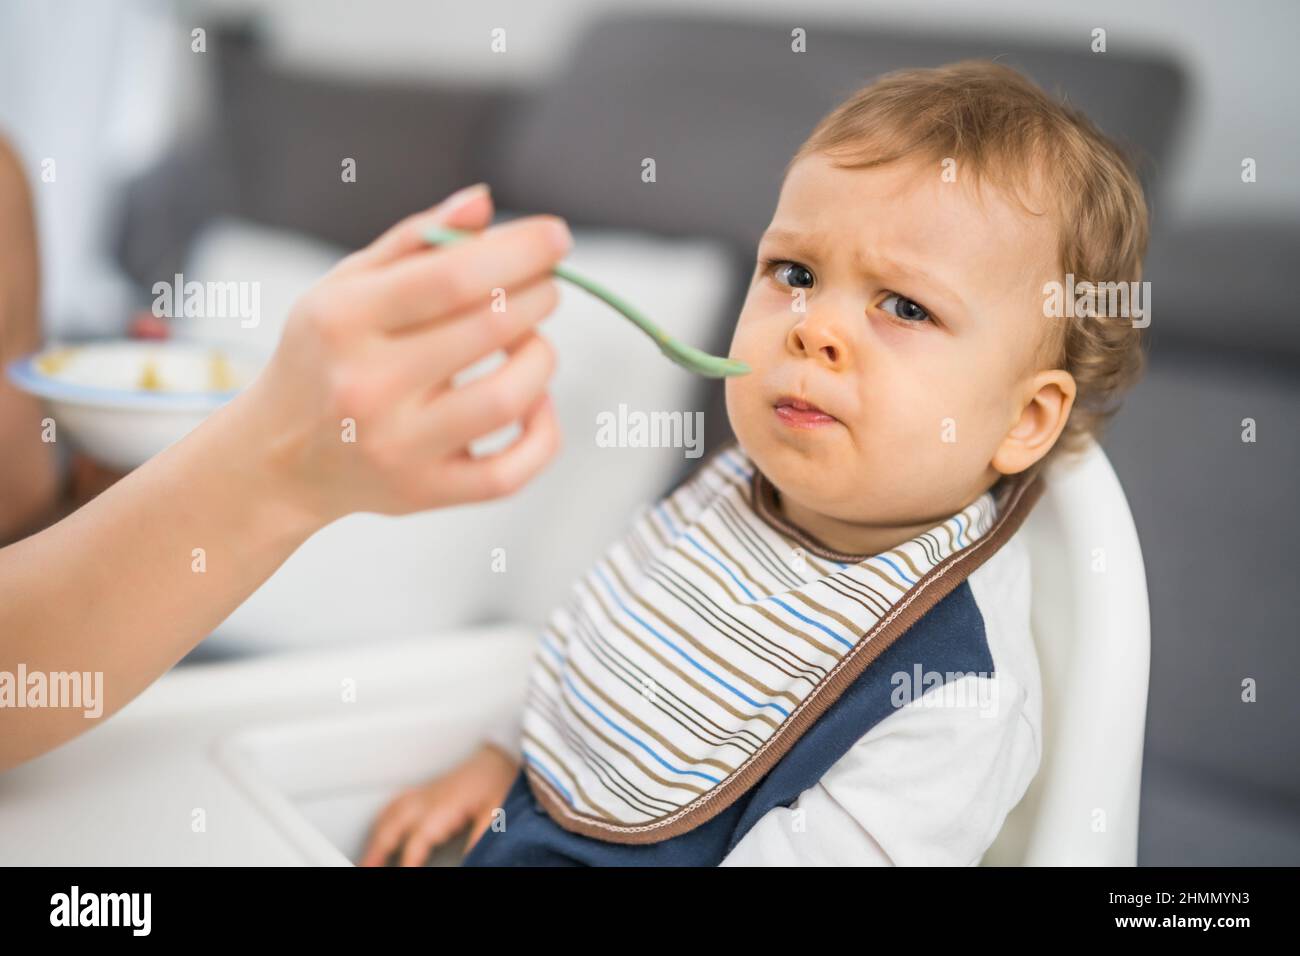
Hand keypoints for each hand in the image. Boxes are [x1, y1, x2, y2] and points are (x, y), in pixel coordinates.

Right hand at [230, 183, 571, 529]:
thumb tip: (485, 202)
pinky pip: (511, 471)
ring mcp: (398, 447)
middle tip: (543, 286)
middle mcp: (367, 385)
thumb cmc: (325, 356)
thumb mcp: (347, 286)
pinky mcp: (424, 492)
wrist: (277, 459)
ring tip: (531, 340)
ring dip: (541, 357)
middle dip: (537, 296)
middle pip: (489, 329)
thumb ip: (416, 240)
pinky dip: (543, 433)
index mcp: (344, 320)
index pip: (452, 277)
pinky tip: (534, 403)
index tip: (556, 237)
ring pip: (509, 398)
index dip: (518, 251)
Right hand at [360, 743, 520, 866]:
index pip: (417, 841)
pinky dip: (383, 819)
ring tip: (367, 858)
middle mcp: (428, 799)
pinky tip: (380, 829)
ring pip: (389, 815)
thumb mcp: (495, 814)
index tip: (403, 872)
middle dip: (377, 851)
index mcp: (443, 807)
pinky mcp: (427, 790)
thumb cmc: (499, 780)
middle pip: (392, 827)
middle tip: (366, 867)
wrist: (501, 755)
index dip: (408, 862)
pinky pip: (395, 804)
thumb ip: (478, 840)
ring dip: (376, 837)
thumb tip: (467, 862)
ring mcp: (424, 793)